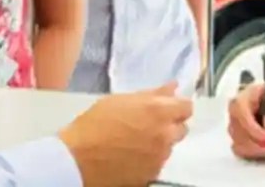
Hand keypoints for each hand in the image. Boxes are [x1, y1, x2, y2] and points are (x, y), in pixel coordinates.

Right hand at [58, 82, 192, 186]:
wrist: (77, 160)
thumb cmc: (94, 124)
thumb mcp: (120, 100)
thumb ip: (152, 94)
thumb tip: (172, 88)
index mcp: (159, 112)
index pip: (187, 107)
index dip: (176, 107)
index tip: (165, 109)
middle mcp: (165, 135)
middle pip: (181, 129)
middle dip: (169, 125)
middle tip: (147, 125)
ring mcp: (159, 158)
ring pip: (168, 147)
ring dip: (158, 143)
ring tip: (133, 142)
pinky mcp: (151, 175)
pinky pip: (156, 163)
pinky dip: (148, 159)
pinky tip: (130, 156)